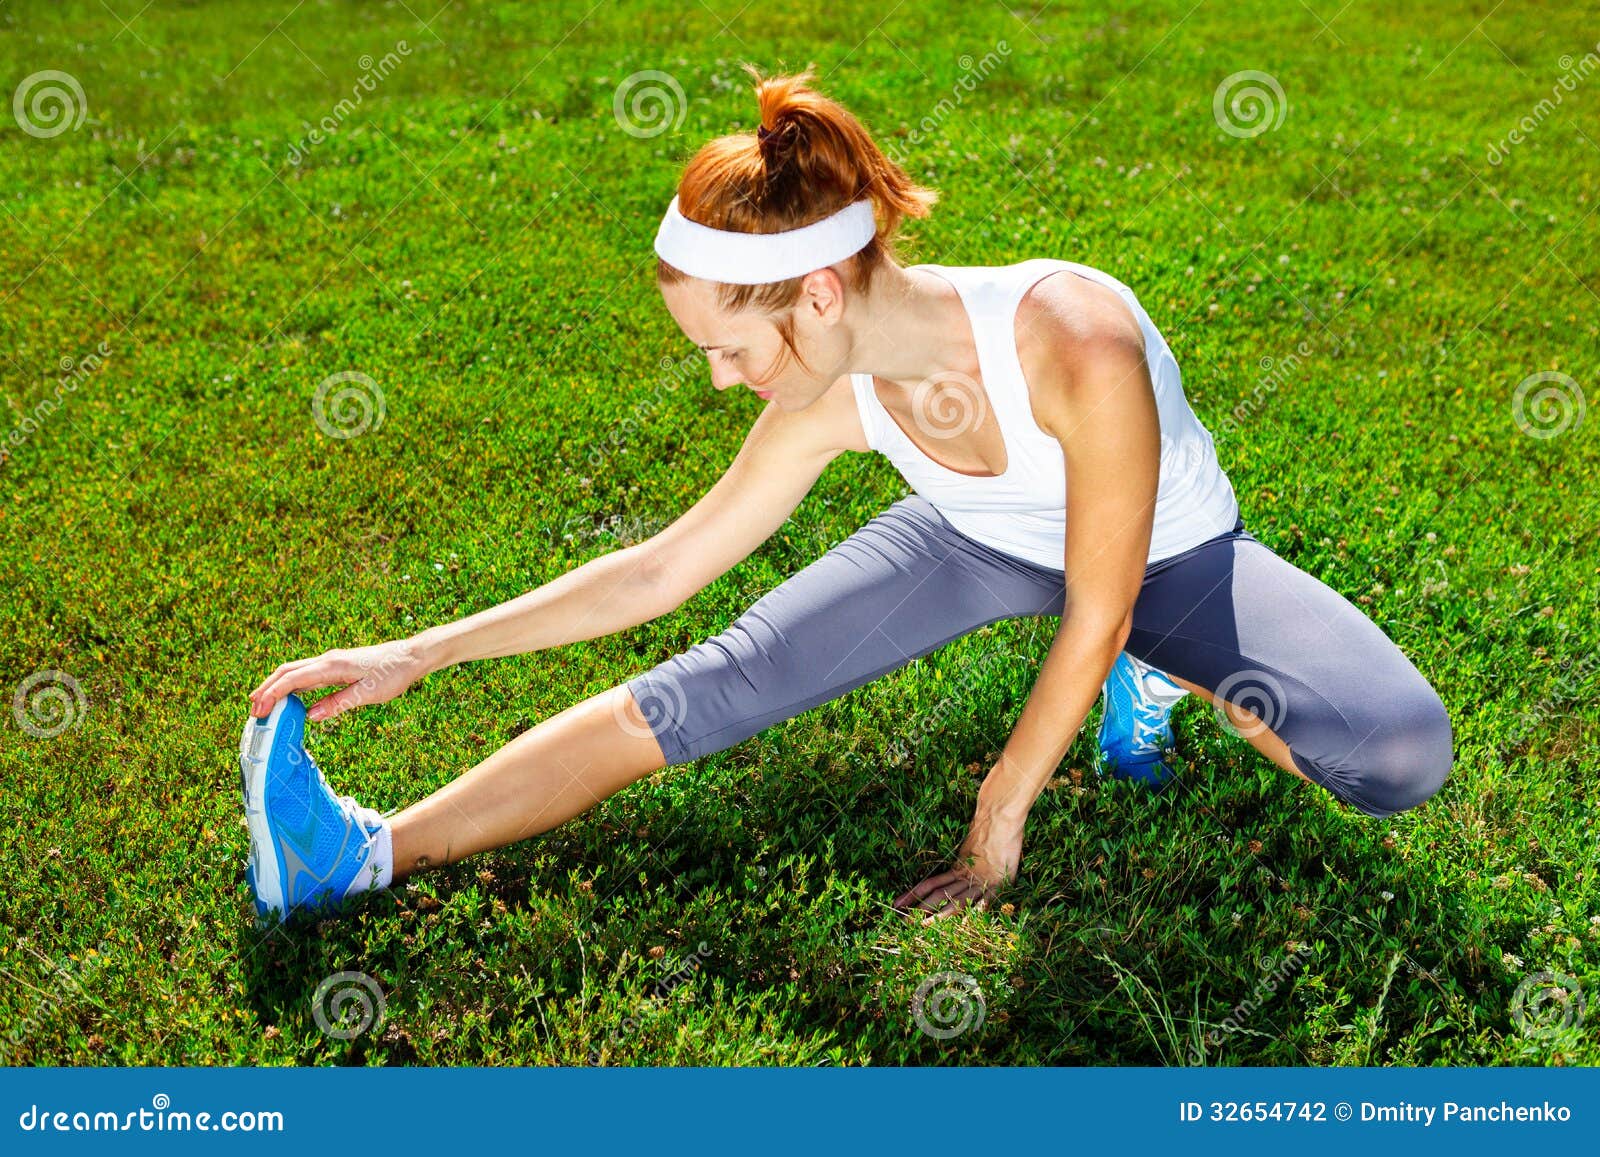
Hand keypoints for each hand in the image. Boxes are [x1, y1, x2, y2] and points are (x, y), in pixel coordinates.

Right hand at [249, 638, 429, 720]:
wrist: (410, 656)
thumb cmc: (392, 674)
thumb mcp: (368, 693)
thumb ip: (338, 703)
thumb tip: (309, 715)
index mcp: (331, 666)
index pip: (292, 679)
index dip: (272, 694)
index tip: (259, 710)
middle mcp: (327, 660)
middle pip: (286, 671)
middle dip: (266, 689)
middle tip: (253, 710)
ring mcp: (330, 662)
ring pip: (294, 671)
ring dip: (277, 686)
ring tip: (263, 705)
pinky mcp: (336, 666)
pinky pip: (307, 675)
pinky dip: (292, 685)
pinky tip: (289, 698)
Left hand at [892, 818, 1022, 921]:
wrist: (1000, 814)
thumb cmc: (987, 825)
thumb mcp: (971, 845)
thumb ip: (963, 860)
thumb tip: (952, 869)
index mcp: (958, 868)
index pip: (930, 884)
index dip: (912, 894)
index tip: (896, 904)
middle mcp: (966, 876)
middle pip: (939, 895)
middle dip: (921, 909)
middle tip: (903, 922)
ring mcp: (982, 880)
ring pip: (957, 901)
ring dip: (940, 916)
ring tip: (923, 927)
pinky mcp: (999, 882)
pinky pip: (986, 900)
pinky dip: (975, 912)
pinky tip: (964, 923)